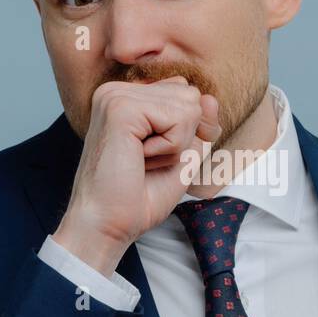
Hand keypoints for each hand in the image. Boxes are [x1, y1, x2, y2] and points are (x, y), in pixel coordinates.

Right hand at [52, 75, 220, 274]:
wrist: (107, 226)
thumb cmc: (139, 197)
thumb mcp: (183, 155)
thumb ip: (200, 125)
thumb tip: (210, 98)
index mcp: (127, 97)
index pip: (185, 94)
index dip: (188, 130)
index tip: (153, 157)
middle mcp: (118, 90)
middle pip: (191, 96)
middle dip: (182, 137)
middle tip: (145, 162)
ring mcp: (116, 96)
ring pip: (188, 106)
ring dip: (176, 145)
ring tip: (142, 161)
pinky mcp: (120, 108)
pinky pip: (179, 118)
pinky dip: (171, 148)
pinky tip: (140, 159)